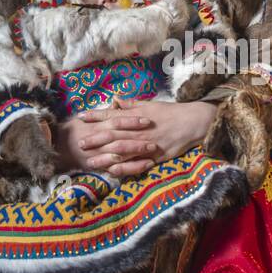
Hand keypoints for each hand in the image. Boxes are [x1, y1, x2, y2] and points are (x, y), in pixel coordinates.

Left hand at [55, 99, 217, 175]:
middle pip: (113, 134)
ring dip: (105, 157)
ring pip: (122, 151)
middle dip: (95, 139)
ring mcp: (146, 144)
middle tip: (79, 143)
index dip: (96, 116)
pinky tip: (113, 173)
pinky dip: (125, 169)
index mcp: (136, 116)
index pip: (112, 115)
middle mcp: (139, 130)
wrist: (192, 123)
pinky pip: (137, 164)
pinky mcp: (154, 156)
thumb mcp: (150, 105)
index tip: (81, 117)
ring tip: (90, 163)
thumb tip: (115, 100)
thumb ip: (131, 104)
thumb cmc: (170, 113)